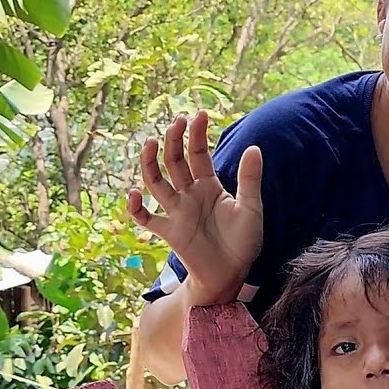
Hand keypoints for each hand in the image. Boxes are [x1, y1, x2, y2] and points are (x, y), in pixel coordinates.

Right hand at [126, 111, 263, 305]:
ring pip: (157, 182)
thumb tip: (254, 147)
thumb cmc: (243, 241)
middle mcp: (189, 194)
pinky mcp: (169, 231)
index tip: (199, 114)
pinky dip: (136, 208)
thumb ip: (249, 179)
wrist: (232, 274)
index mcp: (209, 185)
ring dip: (151, 163)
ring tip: (151, 142)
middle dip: (174, 141)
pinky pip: (146, 218)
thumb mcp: (251, 207)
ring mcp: (177, 211)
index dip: (197, 135)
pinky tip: (134, 194)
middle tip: (177, 122)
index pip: (198, 154)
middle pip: (175, 162)